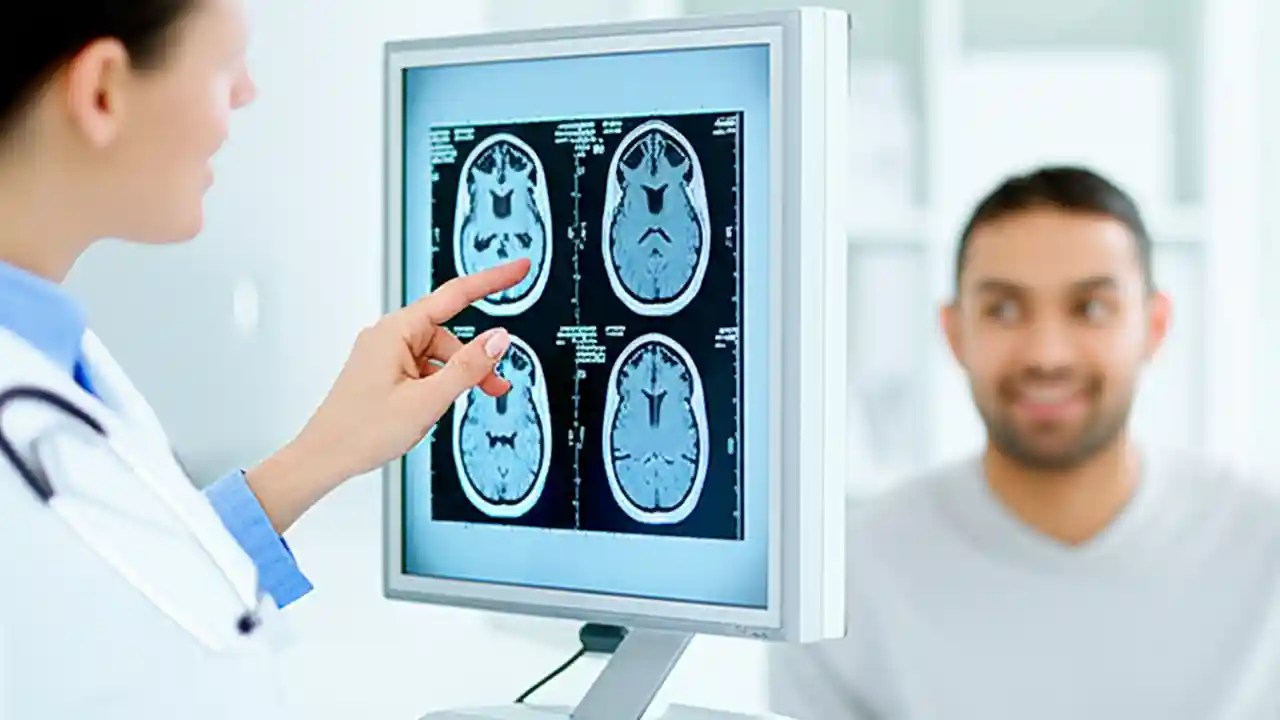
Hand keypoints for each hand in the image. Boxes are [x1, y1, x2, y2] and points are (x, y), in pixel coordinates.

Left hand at [245, 259, 530, 531]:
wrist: (324, 458)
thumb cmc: (360, 431)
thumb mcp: (427, 401)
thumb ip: (467, 368)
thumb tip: (498, 339)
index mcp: (396, 331)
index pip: (456, 294)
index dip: (492, 280)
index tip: (518, 268)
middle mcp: (388, 336)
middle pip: (449, 335)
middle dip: (474, 360)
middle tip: (495, 386)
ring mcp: (384, 354)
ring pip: (437, 356)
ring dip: (455, 378)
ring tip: (455, 408)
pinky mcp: (383, 371)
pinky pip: (422, 369)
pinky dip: (437, 385)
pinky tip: (433, 409)